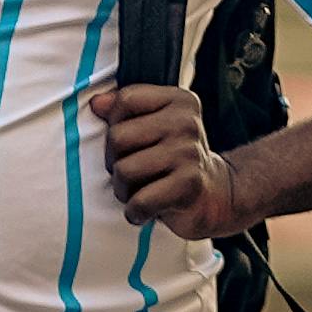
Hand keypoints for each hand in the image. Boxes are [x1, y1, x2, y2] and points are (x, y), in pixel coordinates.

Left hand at [96, 81, 240, 242]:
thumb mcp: (154, 126)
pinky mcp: (189, 185)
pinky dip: (136, 212)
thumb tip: (97, 103)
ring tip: (141, 191)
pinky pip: (139, 201)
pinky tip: (147, 210)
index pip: (126, 100)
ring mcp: (189, 152)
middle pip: (117, 137)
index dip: (115, 124)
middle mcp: (186, 122)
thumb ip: (125, 110)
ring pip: (123, 170)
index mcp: (179, 101)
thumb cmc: (174, 159)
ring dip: (123, 190)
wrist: (215, 195)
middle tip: (134, 173)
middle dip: (114, 162)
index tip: (130, 141)